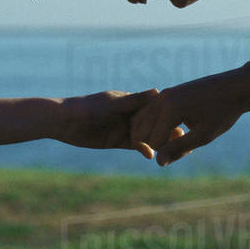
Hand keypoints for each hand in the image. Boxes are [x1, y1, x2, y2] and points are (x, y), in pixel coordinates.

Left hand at [54, 89, 183, 157]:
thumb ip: (135, 101)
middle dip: (168, 128)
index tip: (184, 115)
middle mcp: (130, 114)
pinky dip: (144, 150)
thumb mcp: (112, 105)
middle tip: (185, 134)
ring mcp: (124, 128)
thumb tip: (158, 91)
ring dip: (159, 141)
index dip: (169, 111)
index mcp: (130, 100)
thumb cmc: (87, 107)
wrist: (64, 122)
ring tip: (174, 148)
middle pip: (154, 121)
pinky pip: (135, 146)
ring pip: (147, 135)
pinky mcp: (117, 141)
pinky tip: (152, 156)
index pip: (154, 106)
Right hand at [128, 75, 246, 165]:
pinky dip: (161, 124)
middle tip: (186, 144)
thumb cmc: (223, 113)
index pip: (154, 143)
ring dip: (159, 134)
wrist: (237, 87)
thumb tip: (158, 163)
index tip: (191, 149)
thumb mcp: (203, 136)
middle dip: (161, 143)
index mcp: (170, 109)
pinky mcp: (168, 92)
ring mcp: (164, 94)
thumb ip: (178, 149)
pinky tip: (181, 127)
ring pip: (146, 122)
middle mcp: (163, 98)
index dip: (170, 152)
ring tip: (183, 135)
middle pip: (144, 132)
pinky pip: (154, 114)